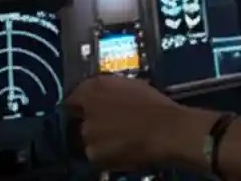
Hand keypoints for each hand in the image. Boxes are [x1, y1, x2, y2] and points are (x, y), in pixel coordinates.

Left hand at [65, 75, 216, 170]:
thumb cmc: (155, 105)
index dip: (81, 106)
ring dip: (99, 139)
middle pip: (80, 119)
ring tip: (120, 140)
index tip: (89, 111)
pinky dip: (106, 154)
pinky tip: (122, 150)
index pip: (74, 97)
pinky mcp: (93, 154)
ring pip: (88, 138)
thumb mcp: (131, 87)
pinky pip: (96, 155)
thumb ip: (112, 90)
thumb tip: (107, 97)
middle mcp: (86, 108)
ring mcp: (87, 132)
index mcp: (94, 86)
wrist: (167, 130)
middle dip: (92, 123)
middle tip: (110, 127)